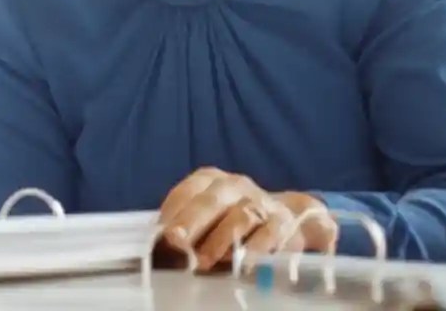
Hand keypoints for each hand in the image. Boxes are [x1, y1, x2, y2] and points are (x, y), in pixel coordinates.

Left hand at [157, 168, 337, 271]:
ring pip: (240, 216)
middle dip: (191, 221)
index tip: (160, 233)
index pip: (188, 191)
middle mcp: (235, 185)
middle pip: (211, 200)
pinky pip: (269, 232)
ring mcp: (261, 202)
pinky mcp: (283, 222)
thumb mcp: (207, 221)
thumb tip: (159, 249)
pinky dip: (255, 249)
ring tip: (203, 262)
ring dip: (220, 239)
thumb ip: (184, 230)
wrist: (285, 221)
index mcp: (210, 181)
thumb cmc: (231, 223)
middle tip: (175, 241)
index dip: (173, 212)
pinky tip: (240, 265)